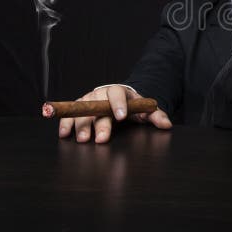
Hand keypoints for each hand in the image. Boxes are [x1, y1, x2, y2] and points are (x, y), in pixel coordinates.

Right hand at [58, 85, 172, 142]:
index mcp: (119, 92)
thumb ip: (156, 115)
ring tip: (82, 139)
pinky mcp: (79, 107)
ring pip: (82, 110)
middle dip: (99, 123)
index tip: (120, 116)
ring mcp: (88, 100)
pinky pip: (70, 114)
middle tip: (101, 139)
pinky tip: (65, 133)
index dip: (118, 104)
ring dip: (81, 125)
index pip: (118, 94)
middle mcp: (101, 94)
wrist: (118, 100)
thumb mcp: (145, 110)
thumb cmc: (132, 106)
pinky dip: (66, 123)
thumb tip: (167, 124)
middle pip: (98, 106)